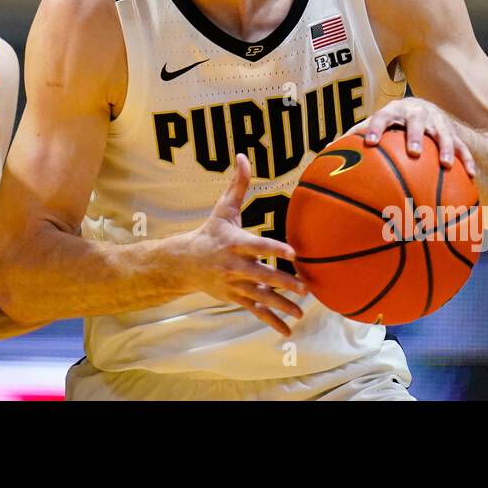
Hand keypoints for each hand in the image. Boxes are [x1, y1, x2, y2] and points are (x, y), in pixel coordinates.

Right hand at [174, 154, 307, 335]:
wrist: (183, 263)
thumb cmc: (210, 232)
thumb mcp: (223, 209)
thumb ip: (237, 185)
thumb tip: (243, 156)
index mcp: (234, 243)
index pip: (257, 246)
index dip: (274, 250)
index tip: (293, 253)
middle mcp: (234, 266)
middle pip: (261, 275)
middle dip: (282, 283)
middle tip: (304, 289)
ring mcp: (234, 284)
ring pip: (260, 297)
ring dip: (281, 306)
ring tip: (301, 313)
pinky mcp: (235, 298)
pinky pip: (255, 311)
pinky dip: (271, 322)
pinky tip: (288, 331)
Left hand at [355, 98, 476, 177]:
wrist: (418, 105)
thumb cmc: (390, 122)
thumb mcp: (374, 124)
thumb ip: (354, 136)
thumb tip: (327, 151)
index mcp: (392, 112)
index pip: (381, 118)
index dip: (375, 129)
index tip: (369, 143)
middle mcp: (415, 114)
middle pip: (416, 123)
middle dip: (415, 136)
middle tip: (414, 152)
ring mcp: (436, 122)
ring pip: (443, 133)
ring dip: (445, 148)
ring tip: (445, 165)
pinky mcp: (452, 132)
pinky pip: (462, 146)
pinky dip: (466, 159)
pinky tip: (470, 176)